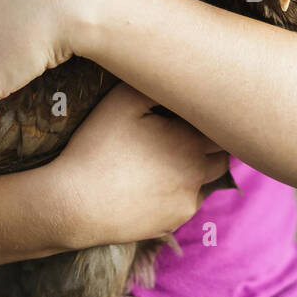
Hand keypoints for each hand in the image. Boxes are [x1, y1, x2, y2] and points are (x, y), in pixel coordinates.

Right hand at [49, 82, 230, 249]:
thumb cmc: (96, 148)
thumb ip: (154, 84)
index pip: (222, 127)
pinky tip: (157, 183)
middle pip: (223, 155)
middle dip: (211, 143)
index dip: (210, 117)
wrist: (74, 204)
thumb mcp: (121, 102)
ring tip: (169, 159)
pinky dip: (182, 192)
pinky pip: (189, 202)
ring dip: (199, 168)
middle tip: (189, 133)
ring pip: (208, 180)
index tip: (196, 112)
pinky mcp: (173, 223)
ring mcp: (187, 202)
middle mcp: (198, 174)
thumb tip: (177, 73)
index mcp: (191, 142)